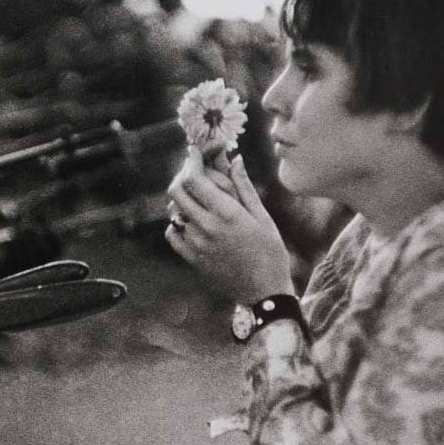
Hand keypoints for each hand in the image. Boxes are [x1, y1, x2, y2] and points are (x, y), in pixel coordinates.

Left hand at [165, 146, 294, 301]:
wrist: (265, 292)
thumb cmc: (271, 252)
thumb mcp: (262, 217)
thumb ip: (244, 186)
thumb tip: (235, 158)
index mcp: (227, 214)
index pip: (196, 179)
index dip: (192, 160)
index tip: (195, 152)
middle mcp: (207, 227)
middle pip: (177, 191)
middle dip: (183, 175)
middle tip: (193, 171)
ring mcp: (197, 244)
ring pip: (174, 211)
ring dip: (181, 199)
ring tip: (196, 196)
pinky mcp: (193, 259)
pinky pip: (172, 234)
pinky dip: (176, 223)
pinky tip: (190, 221)